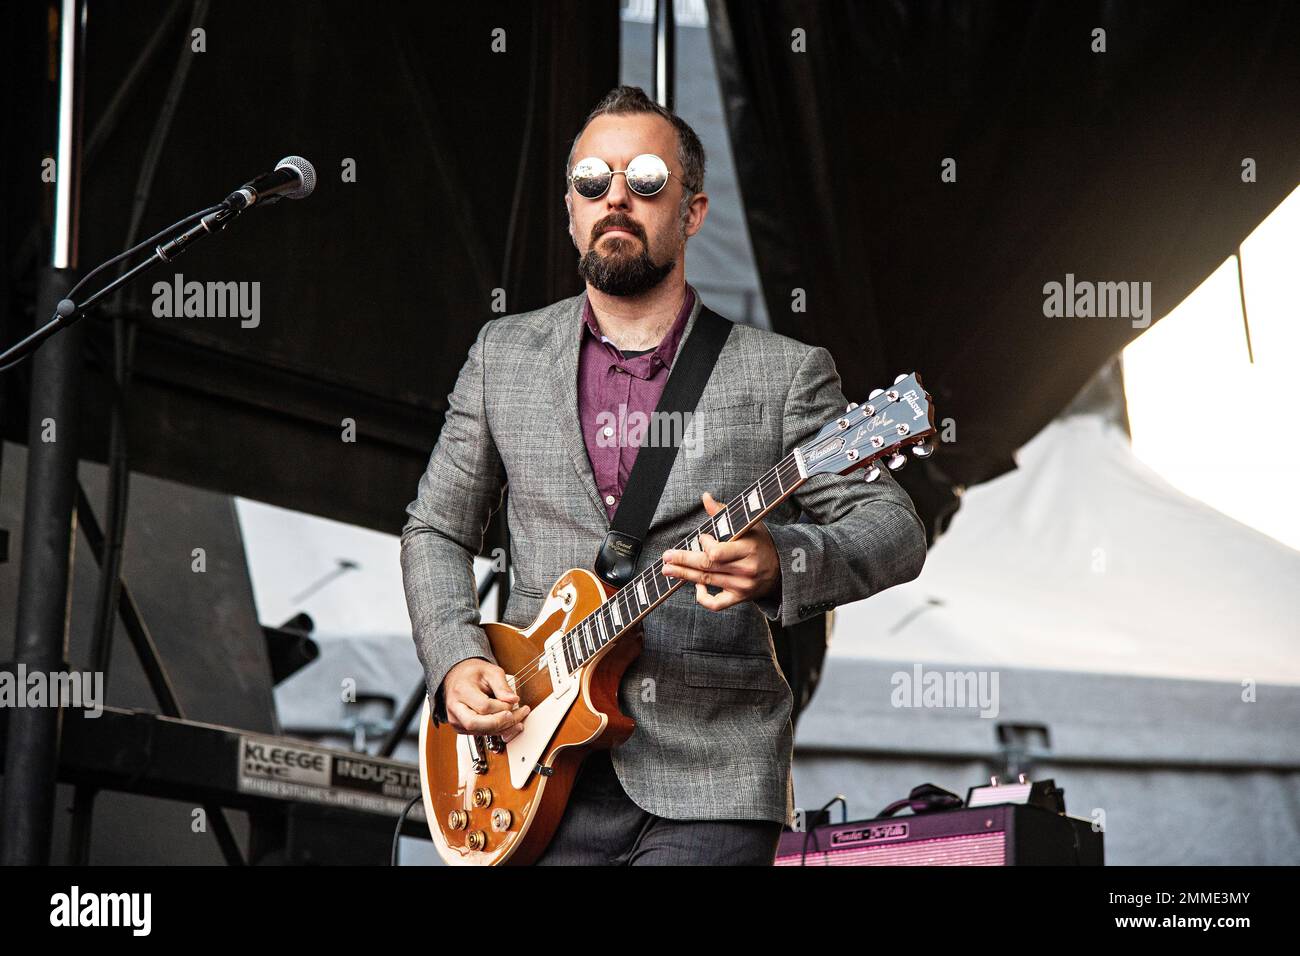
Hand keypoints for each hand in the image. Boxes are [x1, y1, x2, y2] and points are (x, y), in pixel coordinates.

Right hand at [441, 658, 529, 739]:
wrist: (458, 678)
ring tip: (518, 717)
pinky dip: (498, 730)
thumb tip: (513, 700)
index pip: (483, 706)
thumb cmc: (473, 674)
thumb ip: (502, 686)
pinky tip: (509, 723)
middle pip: (476, 724)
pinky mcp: (461, 728)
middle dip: (501, 722)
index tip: (514, 701)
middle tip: (517, 715)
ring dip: (503, 727)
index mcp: (461, 690)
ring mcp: (457, 720)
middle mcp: (455, 708)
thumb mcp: (490, 671)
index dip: (502, 706)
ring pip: (480, 731)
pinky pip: (481, 734)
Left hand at [660, 491, 781, 611]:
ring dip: (684, 575)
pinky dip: (703, 598)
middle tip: (666, 557)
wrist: (783, 568)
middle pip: (707, 566)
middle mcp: (745, 569)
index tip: (702, 536)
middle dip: (684, 561)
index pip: (718, 552)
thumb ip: (724, 513)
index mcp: (748, 548)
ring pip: (708, 582)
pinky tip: (696, 587)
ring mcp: (742, 586)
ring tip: (668, 570)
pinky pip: (717, 604)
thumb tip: (705, 497)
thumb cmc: (761, 542)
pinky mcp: (740, 598)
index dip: (705, 545)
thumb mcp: (748, 525)